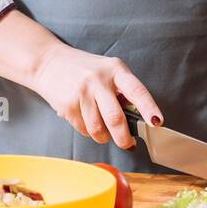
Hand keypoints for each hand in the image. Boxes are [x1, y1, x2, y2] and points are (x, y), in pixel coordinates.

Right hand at [28, 41, 163, 150]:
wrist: (49, 63)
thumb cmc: (84, 70)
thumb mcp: (108, 71)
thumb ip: (123, 91)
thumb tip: (138, 119)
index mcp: (116, 70)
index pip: (136, 90)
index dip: (148, 108)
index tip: (156, 122)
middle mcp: (99, 80)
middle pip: (115, 118)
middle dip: (124, 138)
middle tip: (128, 144)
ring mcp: (82, 93)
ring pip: (98, 129)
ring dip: (103, 137)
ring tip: (103, 131)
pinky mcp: (68, 105)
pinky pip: (83, 129)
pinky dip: (87, 131)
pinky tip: (85, 118)